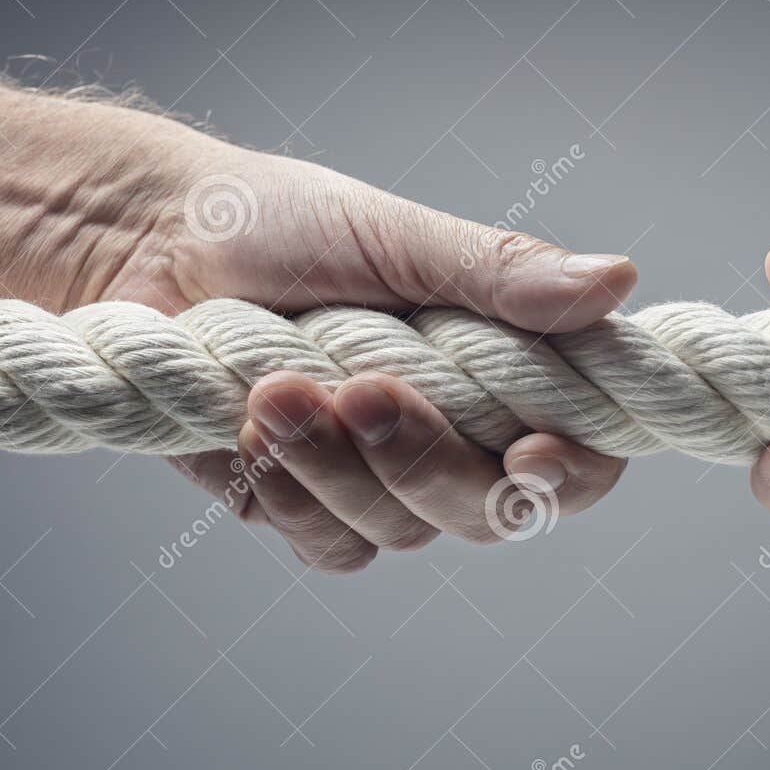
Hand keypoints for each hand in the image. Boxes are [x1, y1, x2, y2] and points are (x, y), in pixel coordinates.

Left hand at [114, 147, 637, 572]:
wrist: (149, 245)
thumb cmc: (284, 223)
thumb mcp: (402, 238)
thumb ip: (503, 274)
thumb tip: (620, 280)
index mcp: (508, 370)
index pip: (584, 454)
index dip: (574, 474)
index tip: (528, 454)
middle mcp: (461, 436)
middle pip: (492, 513)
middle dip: (426, 460)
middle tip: (361, 389)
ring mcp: (384, 480)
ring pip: (403, 532)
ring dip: (337, 469)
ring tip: (272, 388)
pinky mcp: (307, 506)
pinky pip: (328, 546)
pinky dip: (290, 496)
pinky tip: (247, 432)